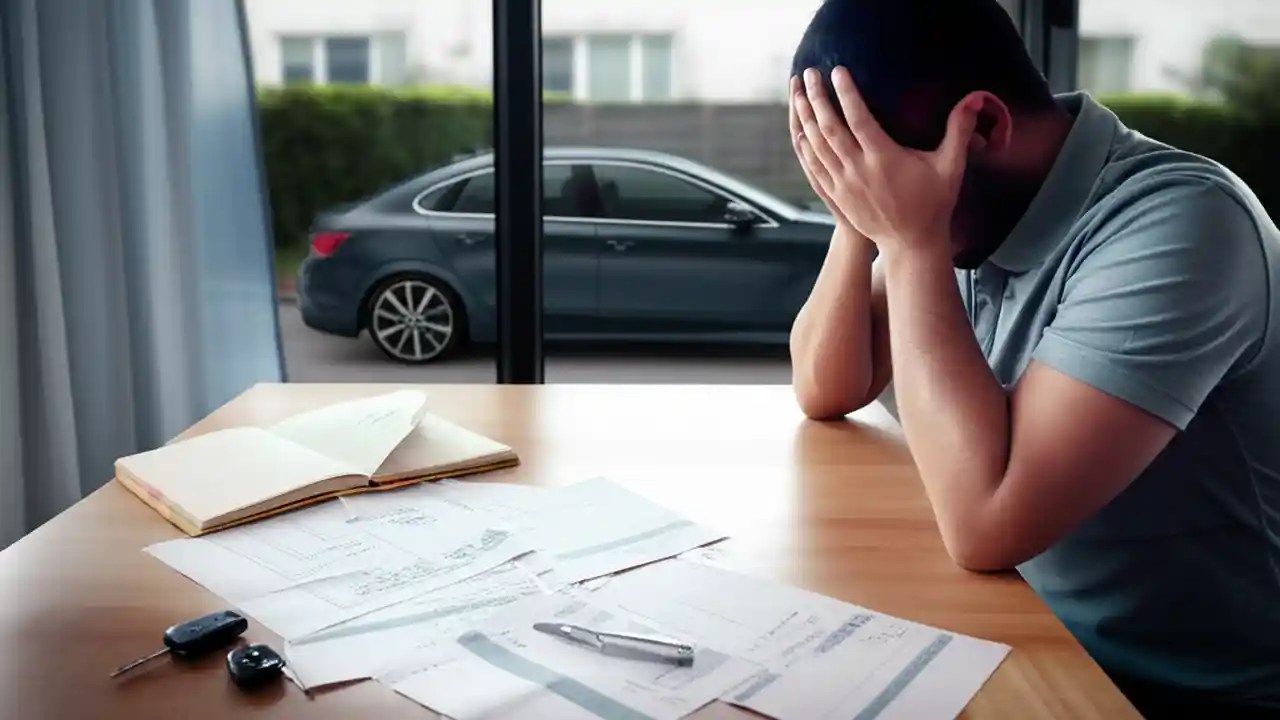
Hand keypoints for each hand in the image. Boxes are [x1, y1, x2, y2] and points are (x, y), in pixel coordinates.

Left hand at [792, 67, 981, 258]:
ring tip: (797, 94)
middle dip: (817, 98)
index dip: (846, 93)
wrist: (911, 244)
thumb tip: (976, 99)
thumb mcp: (951, 166)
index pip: (859, 118)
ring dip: (806, 119)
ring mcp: (844, 184)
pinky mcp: (837, 196)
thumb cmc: (933, 204)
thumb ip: (960, 130)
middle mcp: (858, 170)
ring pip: (817, 146)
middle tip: (809, 73)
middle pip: (830, 128)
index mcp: (884, 158)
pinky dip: (805, 148)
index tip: (838, 70)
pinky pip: (814, 167)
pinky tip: (800, 131)